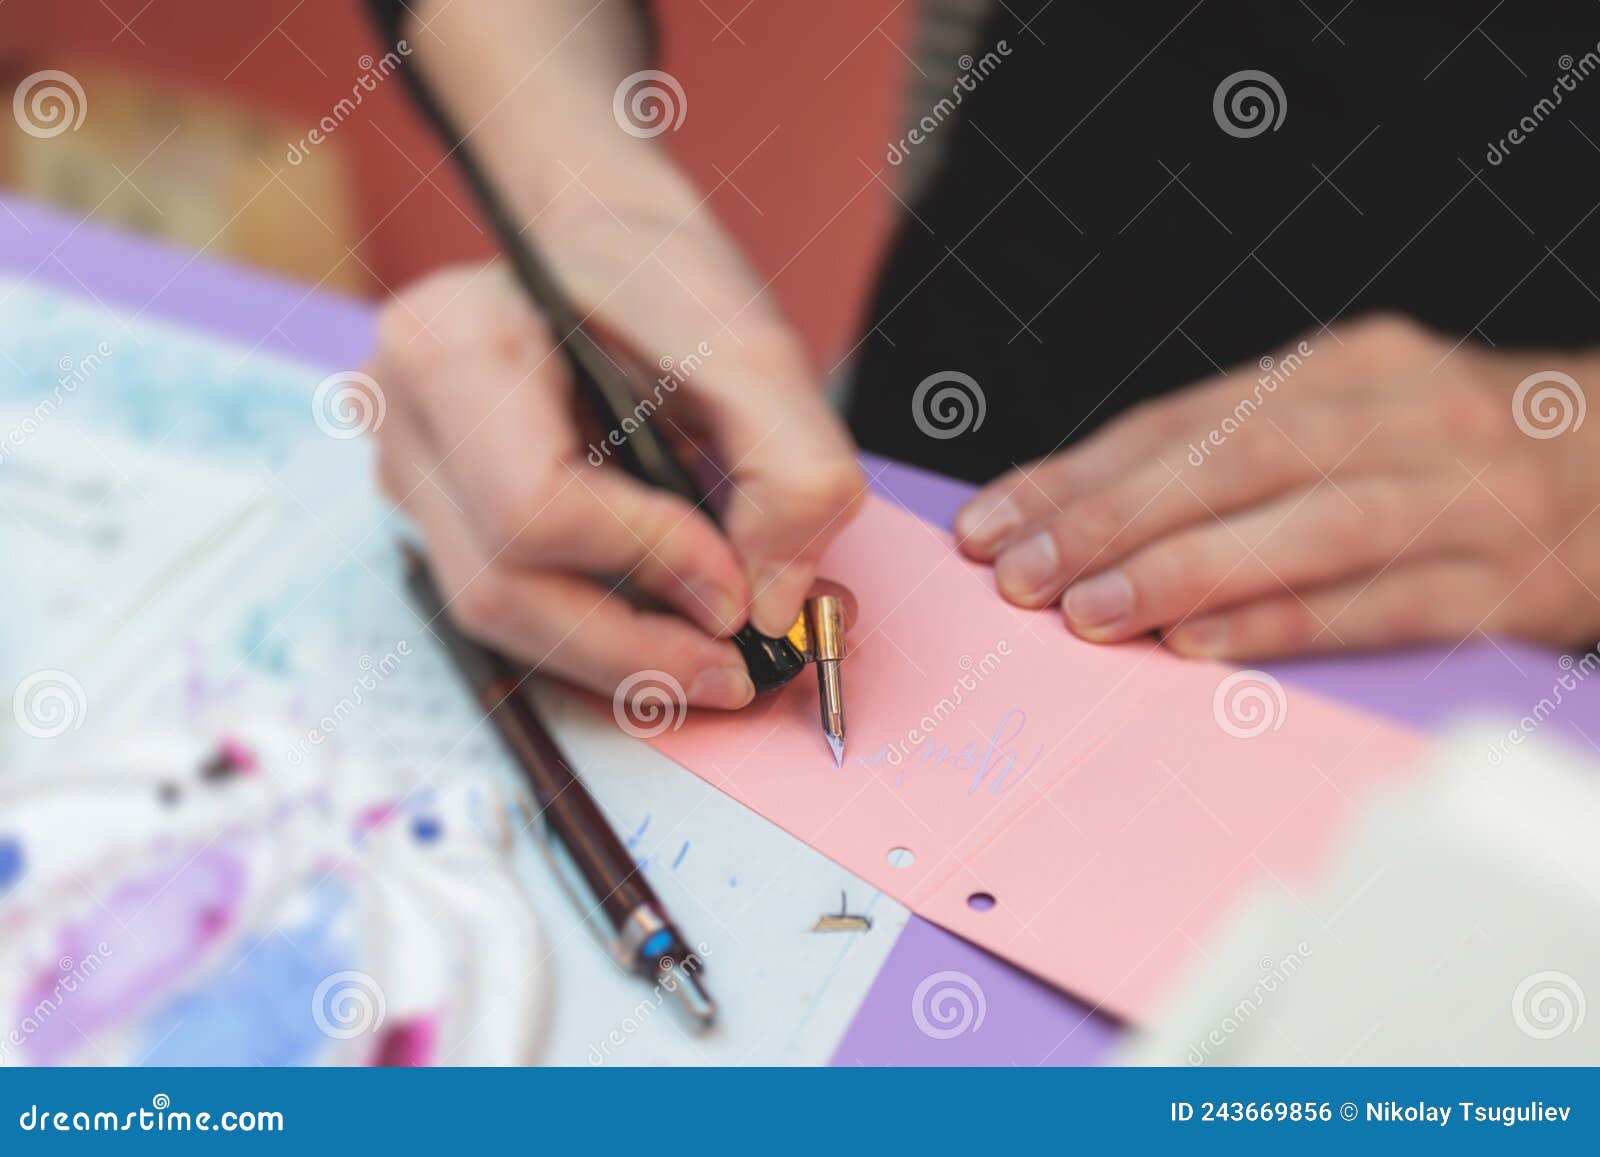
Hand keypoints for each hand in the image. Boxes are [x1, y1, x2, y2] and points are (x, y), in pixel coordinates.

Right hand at [368, 198, 860, 708]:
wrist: (598, 242)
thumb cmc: (663, 278)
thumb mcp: (752, 347)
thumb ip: (792, 467)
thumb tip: (770, 606)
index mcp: (450, 346)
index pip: (530, 504)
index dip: (644, 560)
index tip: (736, 587)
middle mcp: (404, 420)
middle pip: (500, 589)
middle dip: (631, 649)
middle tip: (738, 671)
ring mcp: (411, 475)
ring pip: (498, 618)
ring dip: (616, 660)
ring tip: (715, 661)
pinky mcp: (441, 516)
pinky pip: (512, 606)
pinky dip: (596, 637)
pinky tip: (669, 634)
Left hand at [955, 315, 1599, 659]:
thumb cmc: (1457, 451)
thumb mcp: (1355, 413)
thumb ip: (1243, 449)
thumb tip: (1090, 509)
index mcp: (1346, 366)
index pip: (1183, 419)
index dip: (1078, 473)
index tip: (993, 521)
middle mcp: (1400, 415)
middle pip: (1232, 462)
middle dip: (1109, 518)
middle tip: (1018, 572)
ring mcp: (1457, 496)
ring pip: (1301, 526)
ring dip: (1181, 570)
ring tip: (1085, 614)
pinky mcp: (1500, 581)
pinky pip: (1380, 604)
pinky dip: (1285, 624)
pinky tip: (1204, 647)